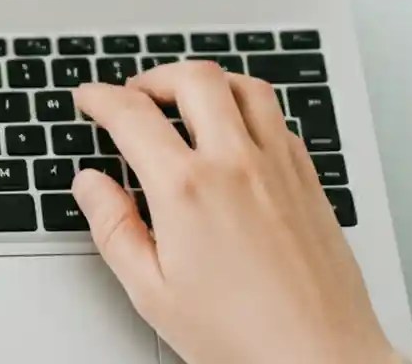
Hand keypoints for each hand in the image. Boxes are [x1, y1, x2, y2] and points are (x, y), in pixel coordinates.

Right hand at [72, 65, 397, 363]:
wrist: (322, 360)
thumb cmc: (242, 338)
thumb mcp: (152, 291)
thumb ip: (114, 228)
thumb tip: (90, 184)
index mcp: (186, 189)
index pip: (131, 114)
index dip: (100, 97)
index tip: (89, 98)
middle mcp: (236, 164)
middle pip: (194, 79)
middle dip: (154, 76)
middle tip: (134, 94)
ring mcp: (279, 167)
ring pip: (244, 86)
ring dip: (207, 82)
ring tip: (185, 99)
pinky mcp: (310, 180)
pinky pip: (278, 117)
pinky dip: (248, 107)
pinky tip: (235, 130)